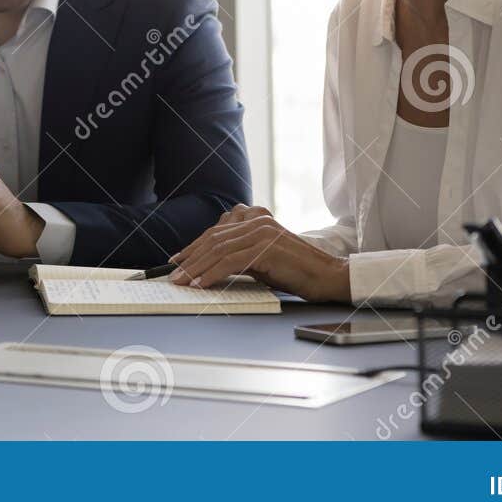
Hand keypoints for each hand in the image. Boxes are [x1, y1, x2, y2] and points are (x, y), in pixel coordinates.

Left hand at [169, 204, 349, 301]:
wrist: (329, 276)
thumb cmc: (296, 271)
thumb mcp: (263, 257)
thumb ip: (240, 252)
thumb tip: (210, 264)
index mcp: (256, 217)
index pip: (216, 231)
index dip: (194, 247)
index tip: (177, 260)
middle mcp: (257, 220)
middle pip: (214, 239)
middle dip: (190, 258)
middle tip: (173, 274)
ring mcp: (262, 231)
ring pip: (219, 249)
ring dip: (196, 268)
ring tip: (181, 282)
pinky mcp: (266, 248)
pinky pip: (231, 261)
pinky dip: (212, 274)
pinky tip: (201, 284)